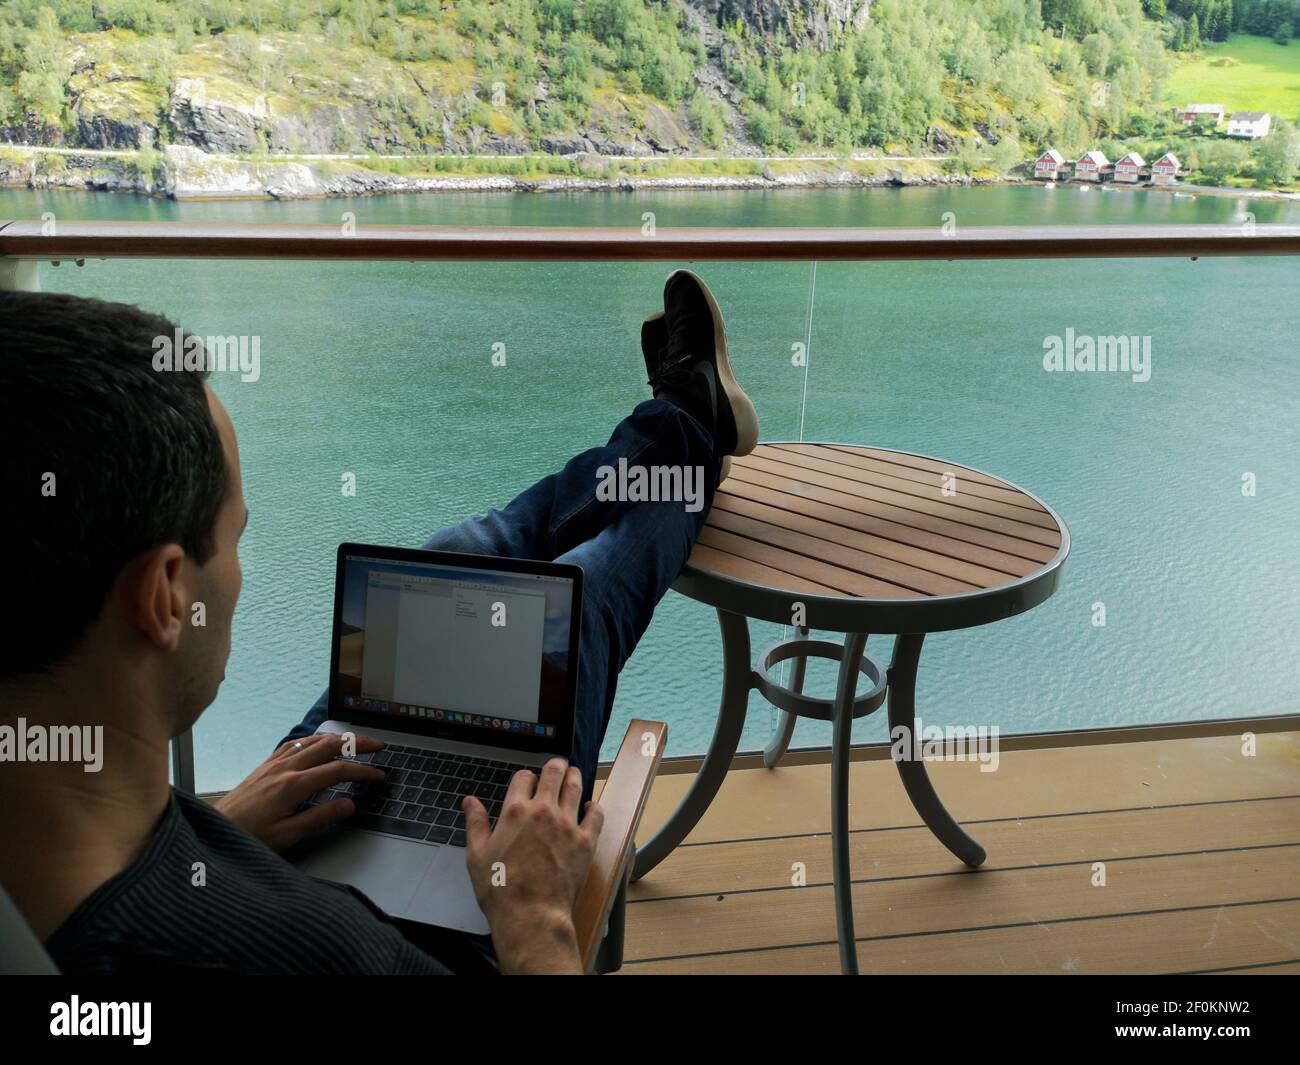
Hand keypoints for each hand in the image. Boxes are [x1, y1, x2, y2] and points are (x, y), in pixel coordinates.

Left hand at [215, 733, 385, 851]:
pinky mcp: (266, 765)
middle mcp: (286, 768)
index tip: (379, 775)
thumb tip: (349, 805)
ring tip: (355, 741)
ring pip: (313, 740)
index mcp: (294, 785)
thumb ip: (320, 817)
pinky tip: (318, 742)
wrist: (214, 829)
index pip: (338, 770)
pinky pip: (295, 743)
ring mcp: (275, 763)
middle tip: (378, 746)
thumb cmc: (249, 836)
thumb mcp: (287, 835)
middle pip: (329, 746)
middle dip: (357, 743)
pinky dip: (314, 739)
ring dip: (338, 737)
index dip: (363, 771)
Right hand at [464, 758, 603, 974]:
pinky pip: (596, 815)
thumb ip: (476, 823)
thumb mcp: (477, 855)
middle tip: (557, 766)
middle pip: (554, 772)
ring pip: (576, 787)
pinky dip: (594, 807)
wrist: (531, 914)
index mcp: (515, 811)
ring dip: (574, 777)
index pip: (524, 777)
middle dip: (555, 766)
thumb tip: (470, 801)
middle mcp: (543, 811)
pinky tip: (590, 807)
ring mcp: (568, 824)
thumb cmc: (500, 889)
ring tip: (573, 775)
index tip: (527, 782)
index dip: (525, 777)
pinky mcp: (586, 841)